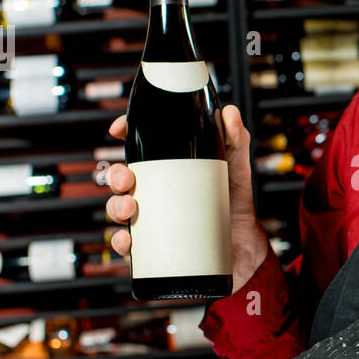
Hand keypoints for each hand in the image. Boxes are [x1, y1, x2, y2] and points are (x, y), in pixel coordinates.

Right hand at [104, 106, 271, 290]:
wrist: (243, 244)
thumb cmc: (234, 202)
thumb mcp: (235, 165)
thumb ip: (235, 138)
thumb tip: (230, 113)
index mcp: (166, 168)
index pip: (137, 148)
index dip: (124, 135)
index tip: (119, 129)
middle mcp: (153, 192)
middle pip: (120, 179)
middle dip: (115, 175)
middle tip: (126, 178)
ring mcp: (150, 218)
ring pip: (118, 210)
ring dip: (115, 207)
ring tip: (130, 207)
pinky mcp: (153, 245)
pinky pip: (128, 245)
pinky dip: (121, 242)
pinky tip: (127, 240)